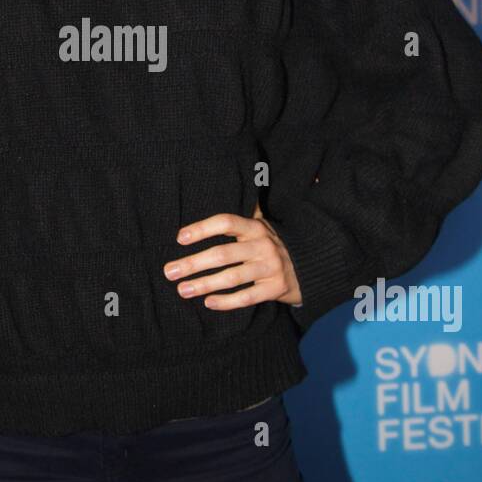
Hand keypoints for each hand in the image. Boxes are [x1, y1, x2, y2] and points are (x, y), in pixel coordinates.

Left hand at [162, 202, 302, 309]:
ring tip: (182, 290)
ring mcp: (271, 267)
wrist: (311, 266)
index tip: (179, 238)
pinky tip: (207, 303)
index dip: (202, 229)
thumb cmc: (272, 245)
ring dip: (204, 284)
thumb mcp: (262, 225)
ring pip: (232, 277)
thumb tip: (239, 178)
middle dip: (193, 263)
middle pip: (222, 254)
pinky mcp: (276, 289)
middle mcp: (263, 245)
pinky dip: (226, 302)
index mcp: (255, 227)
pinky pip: (247, 297)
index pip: (226, 222)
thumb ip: (245, 210)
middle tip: (169, 271)